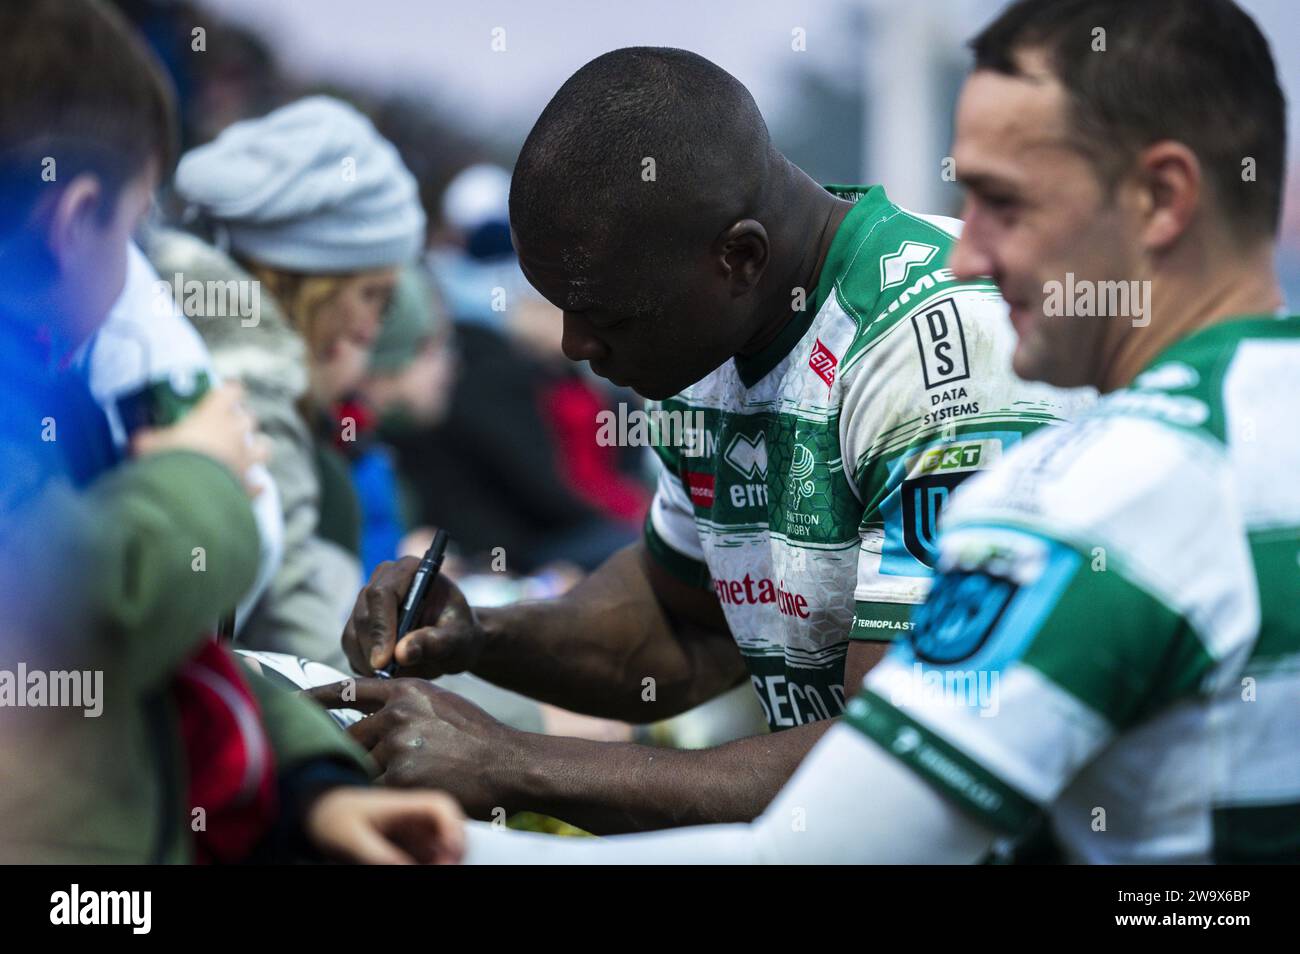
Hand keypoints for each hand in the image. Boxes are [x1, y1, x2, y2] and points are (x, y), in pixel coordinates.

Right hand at [131, 383, 267, 494]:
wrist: (187, 495)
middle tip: (229, 427)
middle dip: (241, 421)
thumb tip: (141, 442)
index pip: (230, 392)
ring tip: (246, 454)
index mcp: (213, 416)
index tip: (228, 392)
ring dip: (256, 449)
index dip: (230, 392)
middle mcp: (234, 434)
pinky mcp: (248, 486)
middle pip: (249, 419)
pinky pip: (257, 485)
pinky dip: (255, 486)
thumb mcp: (148, 446)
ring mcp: (245, 461)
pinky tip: (251, 489)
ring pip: (263, 447)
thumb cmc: (168, 461)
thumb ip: (149, 441)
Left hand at [304, 786, 464, 864]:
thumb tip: (408, 869)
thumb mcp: (351, 840)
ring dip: (444, 861)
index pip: (440, 805)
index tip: (451, 848)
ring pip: (443, 847)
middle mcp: (415, 818)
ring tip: (431, 871)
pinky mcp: (409, 849)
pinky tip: (419, 869)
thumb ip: (378, 855)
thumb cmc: (335, 818)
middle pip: (450, 828)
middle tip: (443, 869)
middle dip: (453, 850)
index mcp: (404, 805)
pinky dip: (431, 865)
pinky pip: (428, 858)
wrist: (322, 814)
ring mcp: (414, 835)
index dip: (453, 825)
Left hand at [308, 678, 514, 816]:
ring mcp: (397, 744)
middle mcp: (396, 712)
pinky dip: (383, 800)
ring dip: (371, 780)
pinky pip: (376, 792)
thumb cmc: (480, 738)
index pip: (348, 689)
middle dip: (353, 755)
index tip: (292, 702)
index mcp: (406, 690)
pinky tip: (399, 801)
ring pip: (362, 767)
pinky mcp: (401, 777)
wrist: (509, 763)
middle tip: (354, 767)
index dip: (316, 697)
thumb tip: (375, 719)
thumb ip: (407, 707)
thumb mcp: (442, 705)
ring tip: (393, 788)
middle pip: (350, 736)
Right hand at [342, 558, 482, 677]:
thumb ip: (434, 643)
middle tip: (389, 675)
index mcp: (409, 571)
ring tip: (397, 673)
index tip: (385, 660)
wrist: (453, 640)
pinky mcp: (358, 623)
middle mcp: (382, 579)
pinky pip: (351, 648)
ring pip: (352, 634)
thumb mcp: (457, 639)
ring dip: (368, 660)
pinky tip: (388, 671)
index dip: (381, 627)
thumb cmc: (459, 633)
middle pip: (363, 614)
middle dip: (374, 649)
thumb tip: (402, 653)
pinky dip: (364, 665)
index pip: (382, 593)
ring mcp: (366, 601)